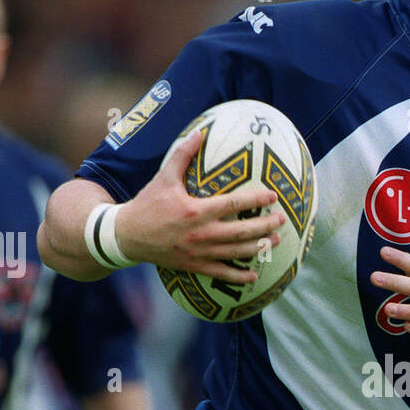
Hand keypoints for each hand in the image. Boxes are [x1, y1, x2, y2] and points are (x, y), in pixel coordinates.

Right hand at [116, 128, 286, 285]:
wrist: (127, 236)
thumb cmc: (148, 204)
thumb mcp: (164, 177)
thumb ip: (183, 154)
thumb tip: (199, 131)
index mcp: (196, 211)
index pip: (233, 204)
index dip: (255, 200)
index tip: (272, 196)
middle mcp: (201, 234)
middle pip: (242, 232)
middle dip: (265, 226)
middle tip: (281, 219)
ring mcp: (199, 253)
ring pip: (236, 253)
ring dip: (259, 248)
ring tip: (276, 240)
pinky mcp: (195, 267)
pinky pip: (221, 274)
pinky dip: (239, 277)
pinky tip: (254, 275)